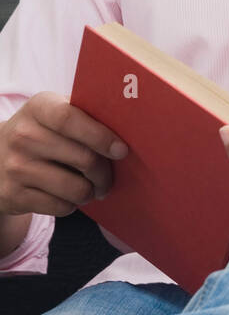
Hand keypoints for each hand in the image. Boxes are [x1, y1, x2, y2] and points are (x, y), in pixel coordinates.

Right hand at [0, 91, 127, 216]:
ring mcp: (15, 167)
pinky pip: (60, 207)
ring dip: (90, 192)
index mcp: (38, 107)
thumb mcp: (53, 113)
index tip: (121, 150)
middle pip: (82, 158)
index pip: (69, 119)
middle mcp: (22, 135)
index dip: (100, 135)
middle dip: (104, 173)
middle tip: (108, 178)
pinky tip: (68, 196)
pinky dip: (72, 205)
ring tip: (91, 188)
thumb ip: (83, 115)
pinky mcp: (13, 195)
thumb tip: (129, 126)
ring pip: (75, 188)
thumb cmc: (40, 132)